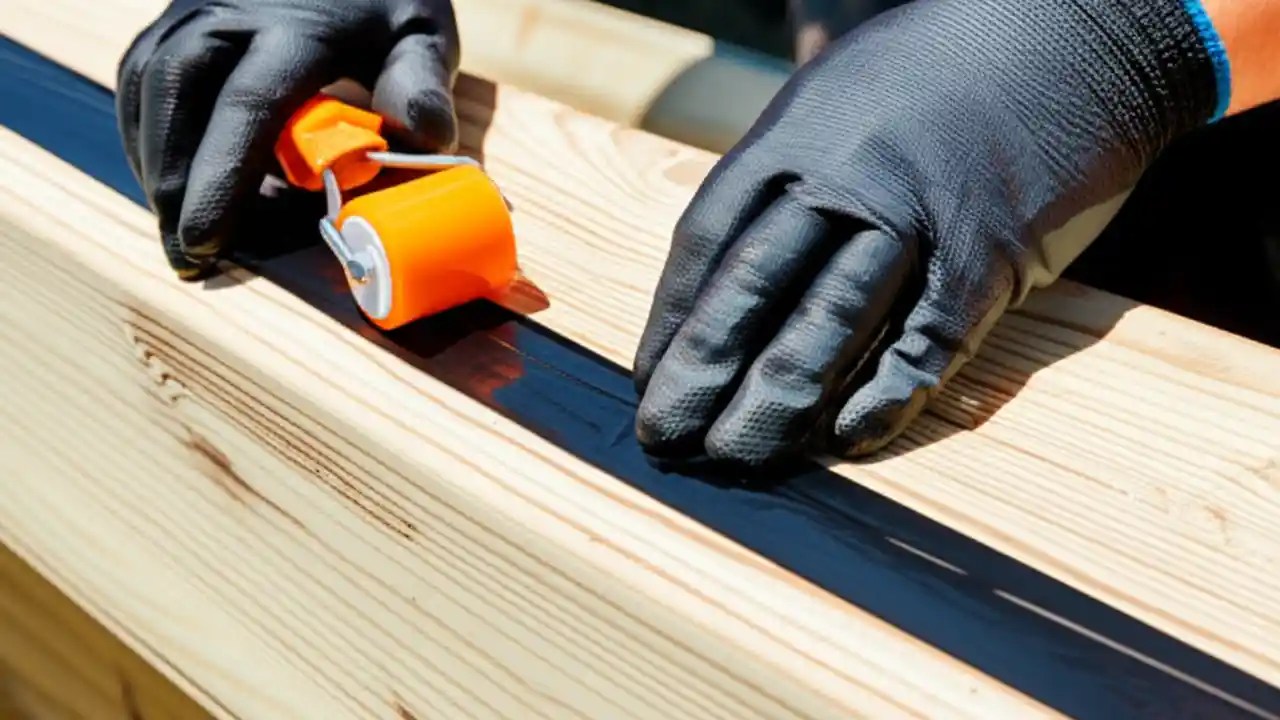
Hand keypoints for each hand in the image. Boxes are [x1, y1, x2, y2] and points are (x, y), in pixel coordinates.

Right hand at [116, 0, 460, 276]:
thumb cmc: (385, 2)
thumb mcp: (421, 32)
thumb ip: (420, 84)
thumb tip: (426, 139)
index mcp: (296, 28)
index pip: (248, 105)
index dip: (221, 177)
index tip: (207, 237)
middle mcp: (230, 14)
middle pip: (176, 95)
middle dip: (173, 181)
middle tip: (186, 254)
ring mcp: (194, 11)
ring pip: (148, 86)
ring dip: (153, 162)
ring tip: (177, 230)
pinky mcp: (175, 17)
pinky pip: (141, 74)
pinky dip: (143, 131)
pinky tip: (166, 179)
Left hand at [634, 0, 1221, 467]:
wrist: (1076, 35)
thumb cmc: (942, 68)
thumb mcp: (838, 92)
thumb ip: (784, 169)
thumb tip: (729, 249)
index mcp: (797, 133)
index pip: (708, 241)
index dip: (672, 320)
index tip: (647, 376)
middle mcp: (846, 178)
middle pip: (753, 290)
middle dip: (702, 372)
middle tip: (664, 437)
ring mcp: (919, 221)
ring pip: (828, 326)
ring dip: (774, 403)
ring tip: (734, 457)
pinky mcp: (989, 260)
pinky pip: (925, 344)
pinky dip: (882, 398)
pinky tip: (842, 442)